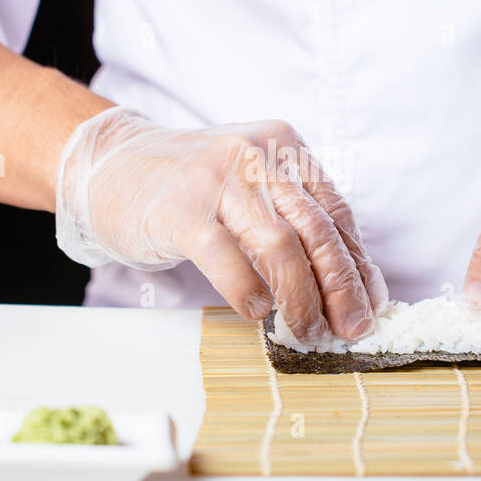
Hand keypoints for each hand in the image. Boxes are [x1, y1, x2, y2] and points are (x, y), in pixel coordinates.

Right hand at [56, 107, 387, 342]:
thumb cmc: (189, 187)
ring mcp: (218, 180)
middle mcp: (257, 157)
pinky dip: (248, 291)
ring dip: (300, 298)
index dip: (358, 266)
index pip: (336, 213)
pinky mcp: (181, 210)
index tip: (369, 307)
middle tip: (350, 330)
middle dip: (342, 288)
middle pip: (317, 231)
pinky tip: (257, 313)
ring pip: (281, 246)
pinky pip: (227, 257)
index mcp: (284, 148)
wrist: (110, 163)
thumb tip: (346, 283)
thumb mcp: (250, 187)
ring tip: (304, 332)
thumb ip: (293, 220)